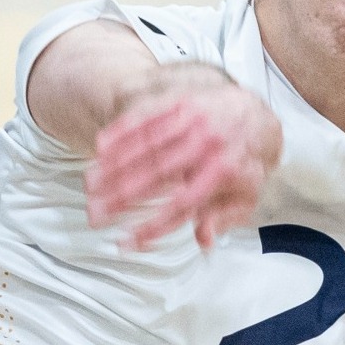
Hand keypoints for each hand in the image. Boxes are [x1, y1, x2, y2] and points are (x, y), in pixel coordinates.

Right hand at [85, 71, 282, 249]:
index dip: (155, 225)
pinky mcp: (180, 103)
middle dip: (122, 195)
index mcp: (224, 171)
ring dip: (115, 165)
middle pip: (158, 174)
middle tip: (95, 213)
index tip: (129, 242)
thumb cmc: (243, 162)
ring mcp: (193, 121)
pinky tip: (99, 147)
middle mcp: (208, 145)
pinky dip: (121, 131)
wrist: (255, 115)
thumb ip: (224, 218)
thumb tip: (204, 239)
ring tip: (90, 185)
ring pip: (147, 145)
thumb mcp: (246, 195)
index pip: (185, 204)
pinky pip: (146, 117)